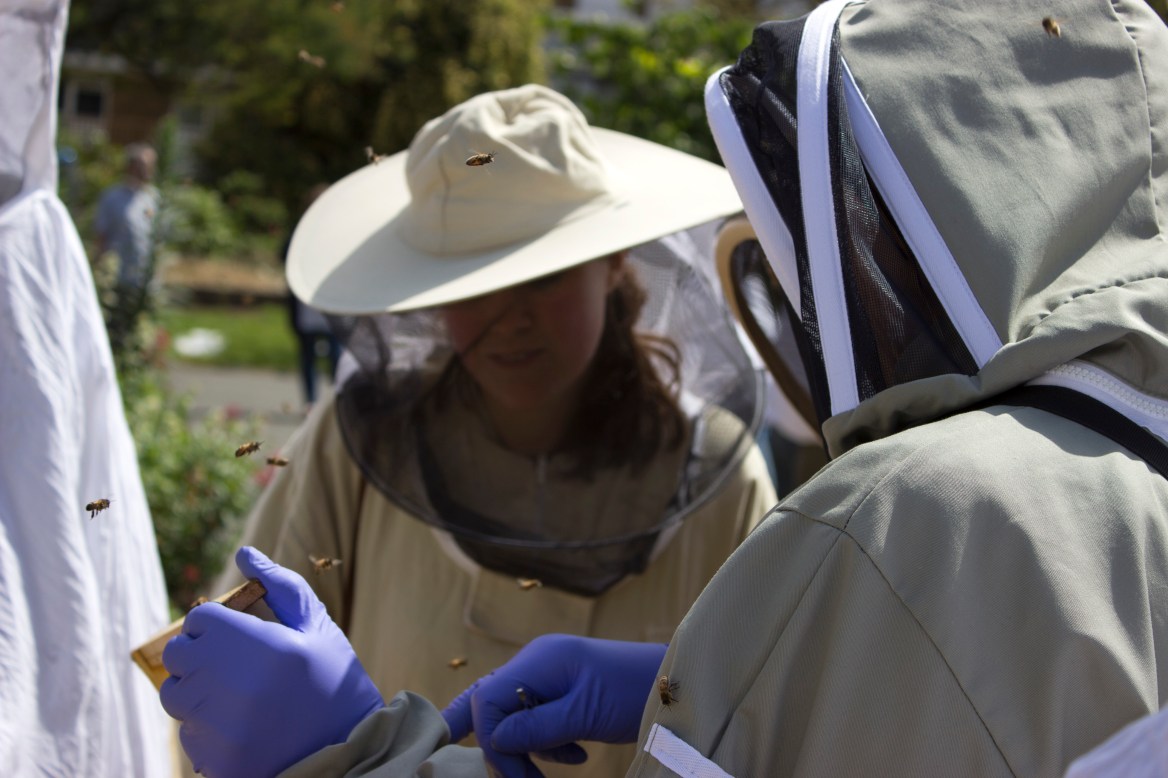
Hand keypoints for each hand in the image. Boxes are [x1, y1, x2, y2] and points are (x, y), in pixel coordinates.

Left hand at [160, 547, 383, 777]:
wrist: (349, 754)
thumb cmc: (334, 684)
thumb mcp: (317, 629)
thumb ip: (281, 587)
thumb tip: (244, 554)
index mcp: (257, 644)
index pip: (200, 619)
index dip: (216, 624)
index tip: (237, 636)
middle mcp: (230, 682)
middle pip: (179, 654)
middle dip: (201, 655)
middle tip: (235, 666)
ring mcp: (216, 724)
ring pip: (176, 694)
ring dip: (198, 691)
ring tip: (238, 698)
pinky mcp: (211, 758)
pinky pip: (186, 733)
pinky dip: (206, 728)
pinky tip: (242, 727)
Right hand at [442, 634, 665, 777]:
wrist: (675, 685)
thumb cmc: (635, 692)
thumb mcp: (586, 715)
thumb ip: (537, 728)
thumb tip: (494, 741)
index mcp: (540, 660)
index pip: (487, 698)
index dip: (491, 739)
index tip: (516, 774)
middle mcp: (537, 662)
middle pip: (491, 704)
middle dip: (497, 745)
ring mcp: (549, 675)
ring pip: (512, 717)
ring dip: (526, 750)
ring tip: (545, 776)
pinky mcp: (562, 691)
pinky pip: (536, 720)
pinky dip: (547, 743)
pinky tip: (576, 756)